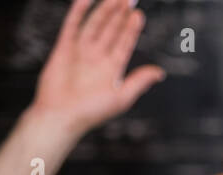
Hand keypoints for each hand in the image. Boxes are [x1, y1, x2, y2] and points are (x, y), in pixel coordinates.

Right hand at [30, 0, 164, 139]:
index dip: (132, 29)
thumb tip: (160, 72)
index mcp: (112, 69)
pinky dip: (78, 12)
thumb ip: (139, 81)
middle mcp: (97, 58)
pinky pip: (71, 26)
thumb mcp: (122, 97)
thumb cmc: (92, 111)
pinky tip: (87, 0)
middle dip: (119, 15)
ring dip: (104, 11)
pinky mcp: (63, 48)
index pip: (124, 43)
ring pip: (94, 25)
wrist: (62, 115)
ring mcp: (80, 51)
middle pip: (111, 30)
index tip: (139, 15)